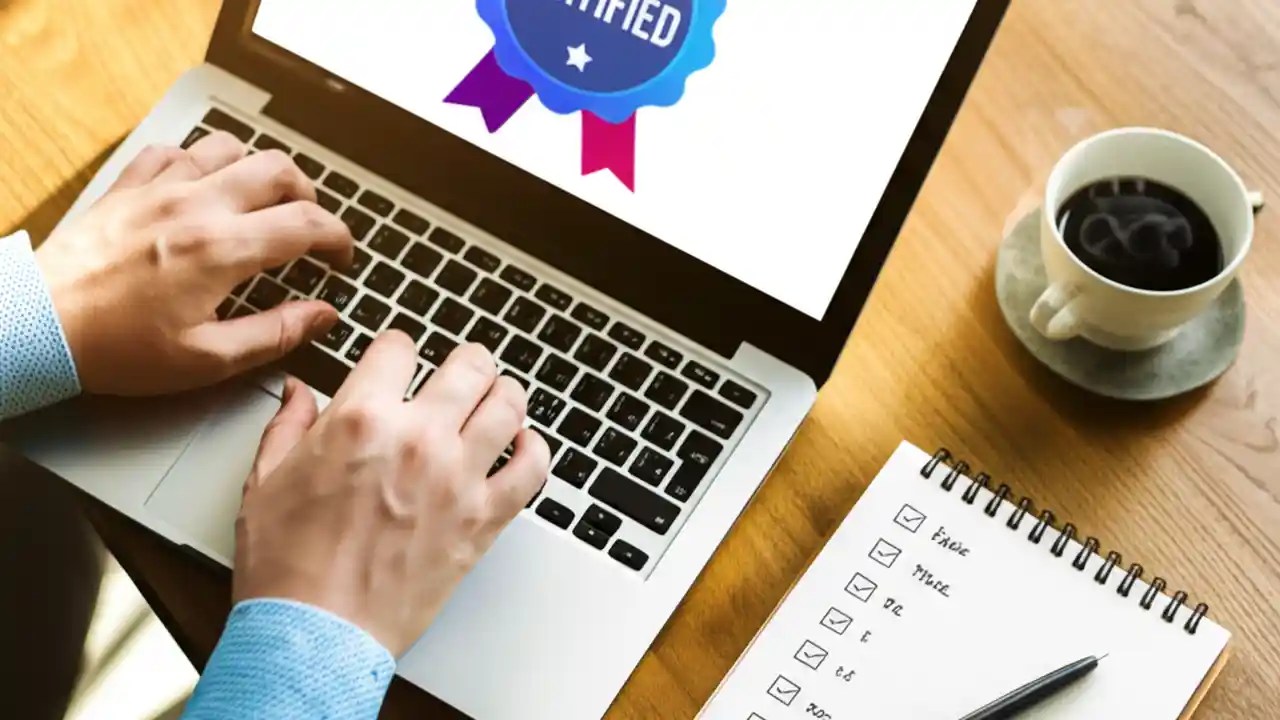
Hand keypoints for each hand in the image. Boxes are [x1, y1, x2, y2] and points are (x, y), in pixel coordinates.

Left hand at [36, 132, 353, 395]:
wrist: (36, 326)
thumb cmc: (113, 348)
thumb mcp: (207, 359)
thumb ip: (275, 334)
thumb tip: (320, 316)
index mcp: (222, 250)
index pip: (307, 223)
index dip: (338, 238)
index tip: (340, 257)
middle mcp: (196, 207)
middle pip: (278, 170)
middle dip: (308, 196)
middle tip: (309, 227)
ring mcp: (160, 189)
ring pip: (230, 147)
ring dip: (257, 171)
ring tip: (261, 201)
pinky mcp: (128, 187)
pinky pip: (175, 150)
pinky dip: (200, 162)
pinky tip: (202, 187)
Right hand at [232, 335, 550, 655]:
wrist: (316, 634)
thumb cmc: (287, 568)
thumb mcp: (265, 482)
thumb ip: (288, 426)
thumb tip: (299, 393)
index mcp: (361, 420)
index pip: (399, 348)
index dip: (398, 347)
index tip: (399, 356)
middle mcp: (418, 440)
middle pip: (469, 365)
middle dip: (466, 360)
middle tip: (464, 368)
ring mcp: (458, 478)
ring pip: (508, 406)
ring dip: (505, 395)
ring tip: (497, 398)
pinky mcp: (483, 520)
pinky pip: (532, 470)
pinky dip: (535, 450)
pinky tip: (523, 446)